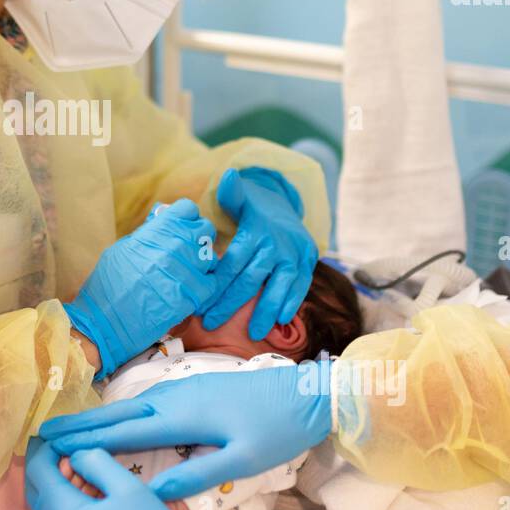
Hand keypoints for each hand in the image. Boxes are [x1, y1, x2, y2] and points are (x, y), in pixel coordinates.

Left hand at [25, 439, 185, 509]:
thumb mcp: (129, 490)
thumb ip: (98, 463)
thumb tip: (78, 454)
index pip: (37, 471)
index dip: (46, 448)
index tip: (60, 435)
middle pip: (38, 491)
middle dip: (52, 466)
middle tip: (73, 451)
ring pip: (51, 507)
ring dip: (63, 484)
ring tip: (88, 470)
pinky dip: (72, 502)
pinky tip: (95, 493)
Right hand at [40, 360, 334, 500]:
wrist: (304, 393)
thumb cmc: (276, 427)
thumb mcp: (242, 458)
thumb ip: (198, 473)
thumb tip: (156, 492)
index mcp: (182, 416)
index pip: (125, 431)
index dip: (88, 439)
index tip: (55, 444)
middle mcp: (175, 398)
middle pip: (119, 413)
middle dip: (81, 423)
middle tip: (45, 431)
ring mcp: (183, 390)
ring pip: (131, 405)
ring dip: (99, 416)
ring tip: (71, 426)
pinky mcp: (193, 389)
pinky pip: (146, 400)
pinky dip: (122, 411)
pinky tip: (116, 417)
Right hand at [65, 198, 217, 378]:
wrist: (105, 322)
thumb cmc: (108, 285)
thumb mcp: (122, 249)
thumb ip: (148, 234)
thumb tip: (162, 222)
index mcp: (156, 231)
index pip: (188, 209)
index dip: (186, 218)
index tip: (181, 227)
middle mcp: (174, 246)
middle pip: (204, 230)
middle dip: (197, 239)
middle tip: (187, 251)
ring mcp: (185, 271)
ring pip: (212, 257)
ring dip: (202, 264)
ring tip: (187, 274)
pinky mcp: (192, 296)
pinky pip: (212, 283)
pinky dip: (205, 286)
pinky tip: (191, 291)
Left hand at [201, 167, 317, 337]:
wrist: (286, 208)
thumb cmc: (254, 211)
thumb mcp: (241, 199)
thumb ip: (232, 194)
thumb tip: (228, 176)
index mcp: (254, 232)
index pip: (232, 263)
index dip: (217, 286)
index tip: (202, 306)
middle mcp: (274, 244)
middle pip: (251, 278)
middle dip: (231, 304)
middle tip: (213, 324)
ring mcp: (293, 254)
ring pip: (279, 284)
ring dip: (266, 309)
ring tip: (254, 333)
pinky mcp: (307, 262)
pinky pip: (300, 284)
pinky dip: (292, 301)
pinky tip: (281, 320)